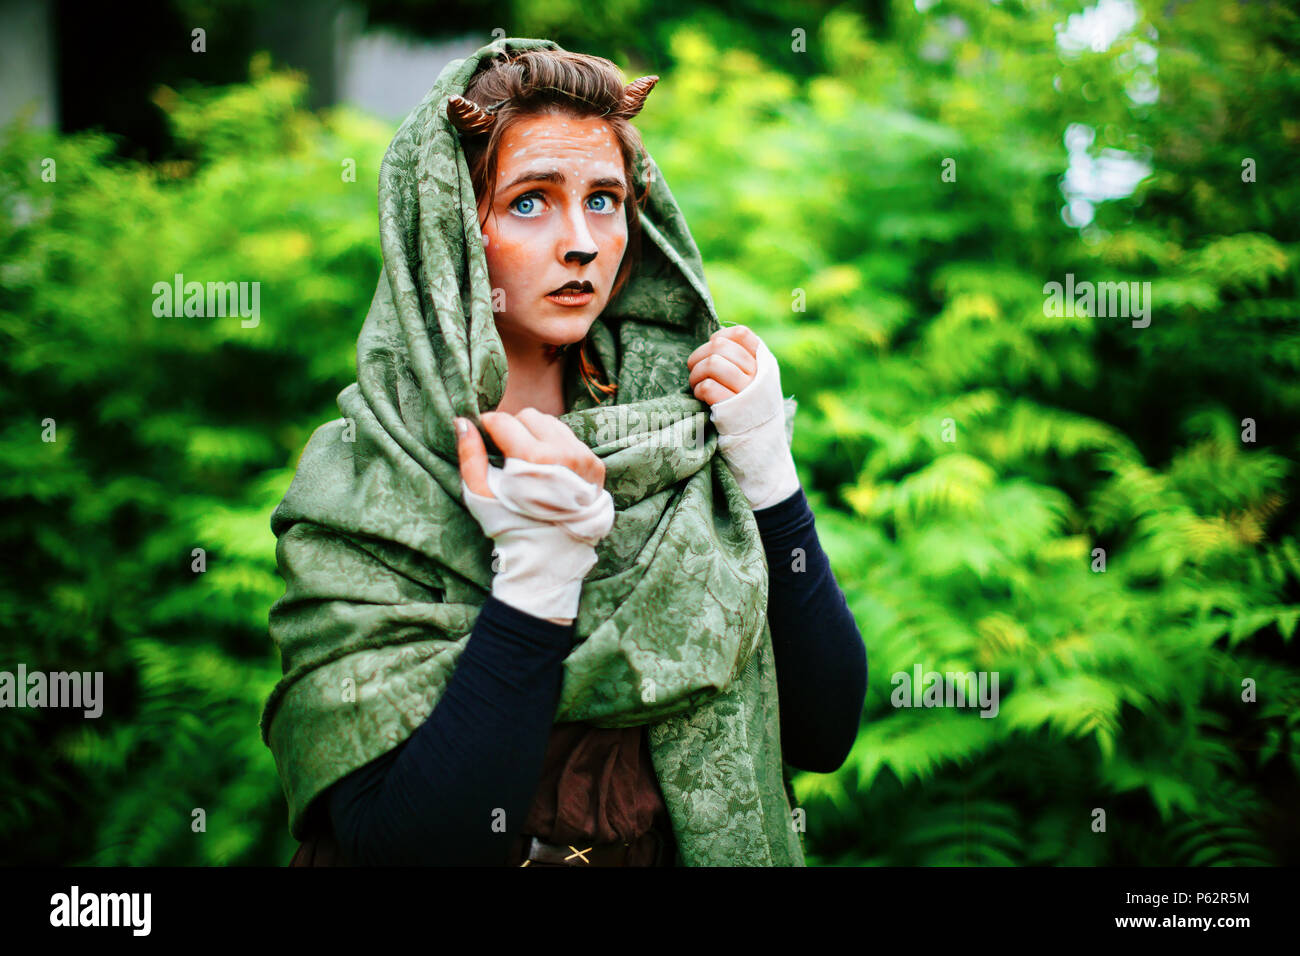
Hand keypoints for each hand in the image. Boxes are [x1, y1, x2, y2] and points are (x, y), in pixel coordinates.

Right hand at [455, 410, 613, 624]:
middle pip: (530, 416)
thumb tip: (461, 421)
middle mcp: (564, 452)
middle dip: (514, 428)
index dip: (488, 426)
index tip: (484, 435)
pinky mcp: (596, 465)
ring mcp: (584, 458)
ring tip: (527, 459)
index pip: (505, 421)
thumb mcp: (482, 493)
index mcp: (535, 458)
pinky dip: (556, 446)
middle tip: (506, 451)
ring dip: (536, 434)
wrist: (550, 555)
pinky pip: (571, 439)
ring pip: (552, 424)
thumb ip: (469, 455)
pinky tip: (547, 468)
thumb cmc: (509, 525)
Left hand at [687, 325, 799, 510]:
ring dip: (696, 373)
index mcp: (766, 366)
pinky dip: (698, 390)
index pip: (741, 334)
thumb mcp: (755, 389)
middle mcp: (760, 376)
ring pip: (713, 363)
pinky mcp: (733, 412)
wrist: (762, 461)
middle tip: (695, 373)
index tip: (712, 354)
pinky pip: (708, 386)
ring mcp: (748, 393)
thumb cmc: (751, 423)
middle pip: (721, 346)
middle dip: (700, 356)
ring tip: (696, 387)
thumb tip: (713, 342)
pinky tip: (701, 400)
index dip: (719, 339)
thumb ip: (741, 366)